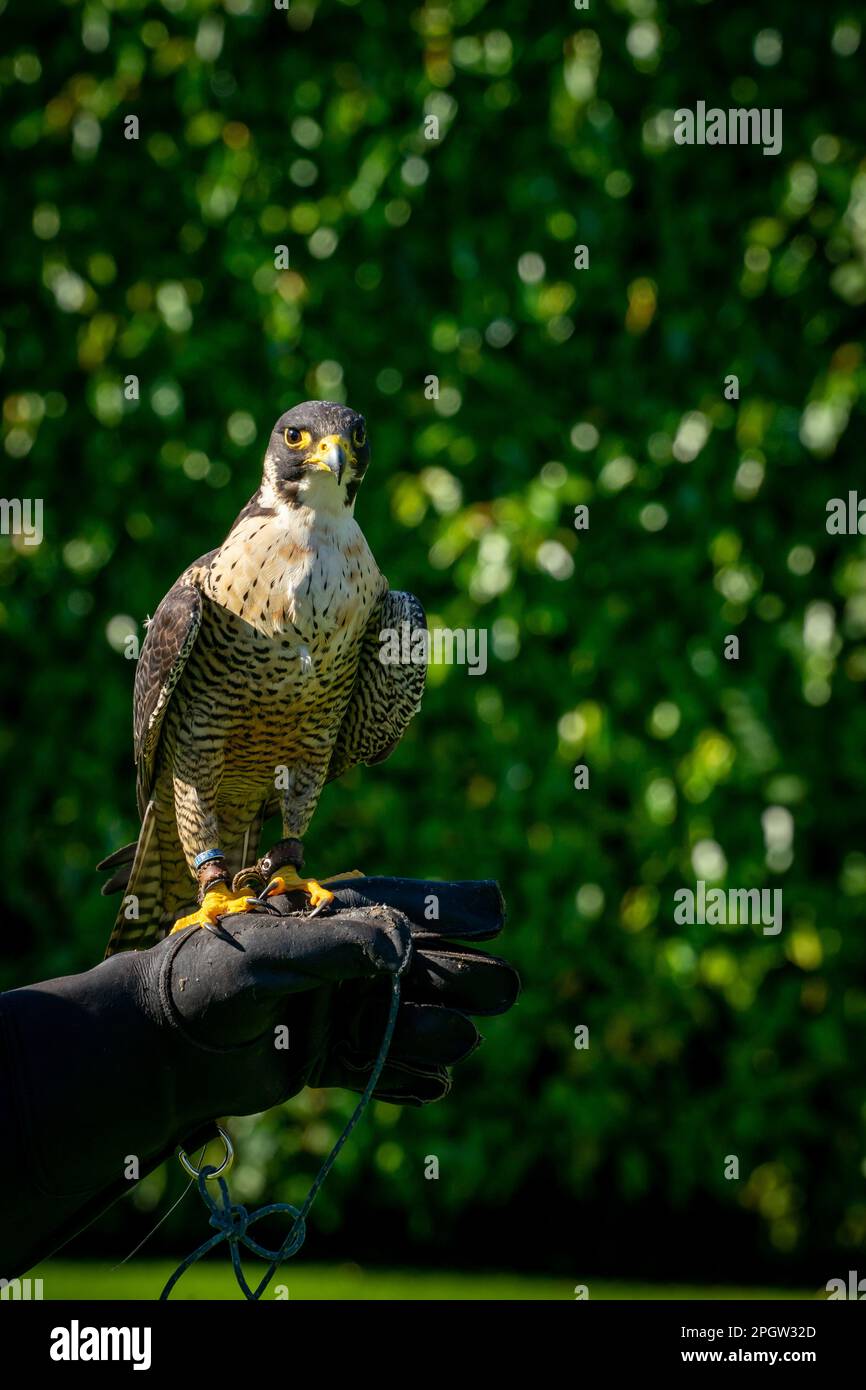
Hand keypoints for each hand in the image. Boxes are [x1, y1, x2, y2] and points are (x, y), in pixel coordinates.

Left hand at [133, 879, 518, 1129]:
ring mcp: (340, 1010)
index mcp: (329, 917)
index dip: (450, 908)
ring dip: (434, 1032)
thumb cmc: (209, 977)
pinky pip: (379, 1065)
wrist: (162, 1044)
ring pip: (405, 1020)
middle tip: (502, 989)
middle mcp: (343, 962)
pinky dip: (404, 1077)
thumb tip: (402, 949)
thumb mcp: (272, 952)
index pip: (401, 907)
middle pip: (418, 967)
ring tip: (461, 1042)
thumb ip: (336, 948)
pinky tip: (434, 1084)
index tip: (493, 909)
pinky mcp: (328, 1056)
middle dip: (460, 977)